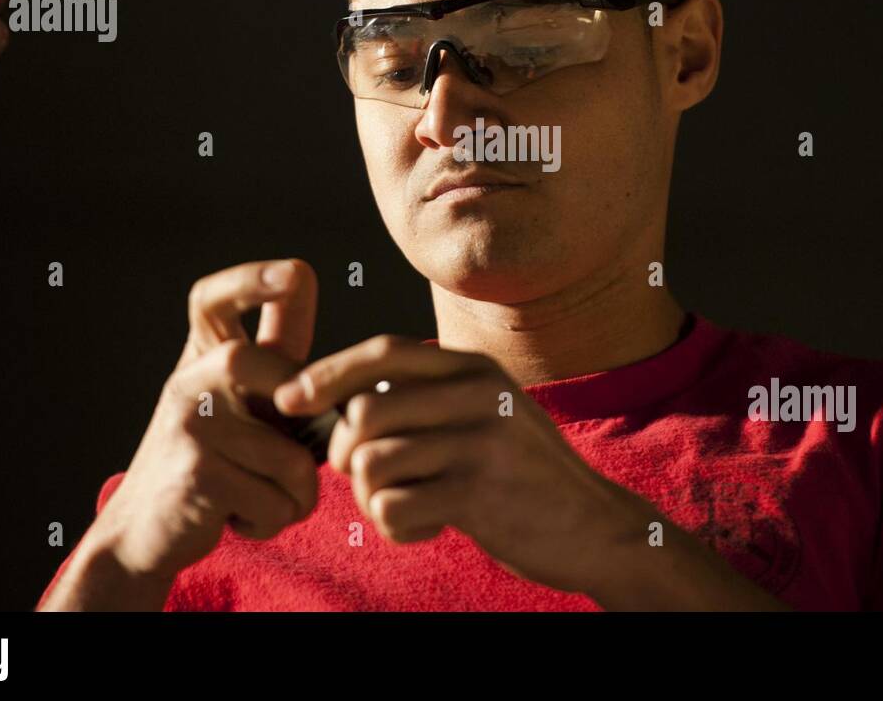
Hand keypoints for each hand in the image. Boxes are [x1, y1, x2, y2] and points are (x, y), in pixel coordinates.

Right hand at [90, 259, 321, 581]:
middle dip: (311, 427)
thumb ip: (280, 365)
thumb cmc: (214, 462)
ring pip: (296, 459)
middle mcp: (193, 378)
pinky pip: (279, 499)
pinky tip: (241, 516)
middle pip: (278, 375)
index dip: (254, 278)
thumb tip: (339, 330)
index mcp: (206, 355)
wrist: (143, 531)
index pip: (215, 299)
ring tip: (257, 493)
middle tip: (291, 460)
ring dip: (293, 493)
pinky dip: (275, 519)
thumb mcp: (239, 403)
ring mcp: (192, 423)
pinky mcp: (199, 474)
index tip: (294, 271)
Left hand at [271, 335, 637, 594]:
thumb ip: (426, 396)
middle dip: (346, 455)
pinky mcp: (478, 491)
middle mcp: (476, 392)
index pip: (381, 352)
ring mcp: (480, 440)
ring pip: (371, 463)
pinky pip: (393, 508)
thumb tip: (337, 398)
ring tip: (408, 507)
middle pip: (362, 413)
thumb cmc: (521, 473)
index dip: (325, 373)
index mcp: (473, 367)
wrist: (595, 527)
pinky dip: (397, 528)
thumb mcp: (483, 413)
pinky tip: (428, 528)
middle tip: (372, 482)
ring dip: (373, 499)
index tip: (287, 399)